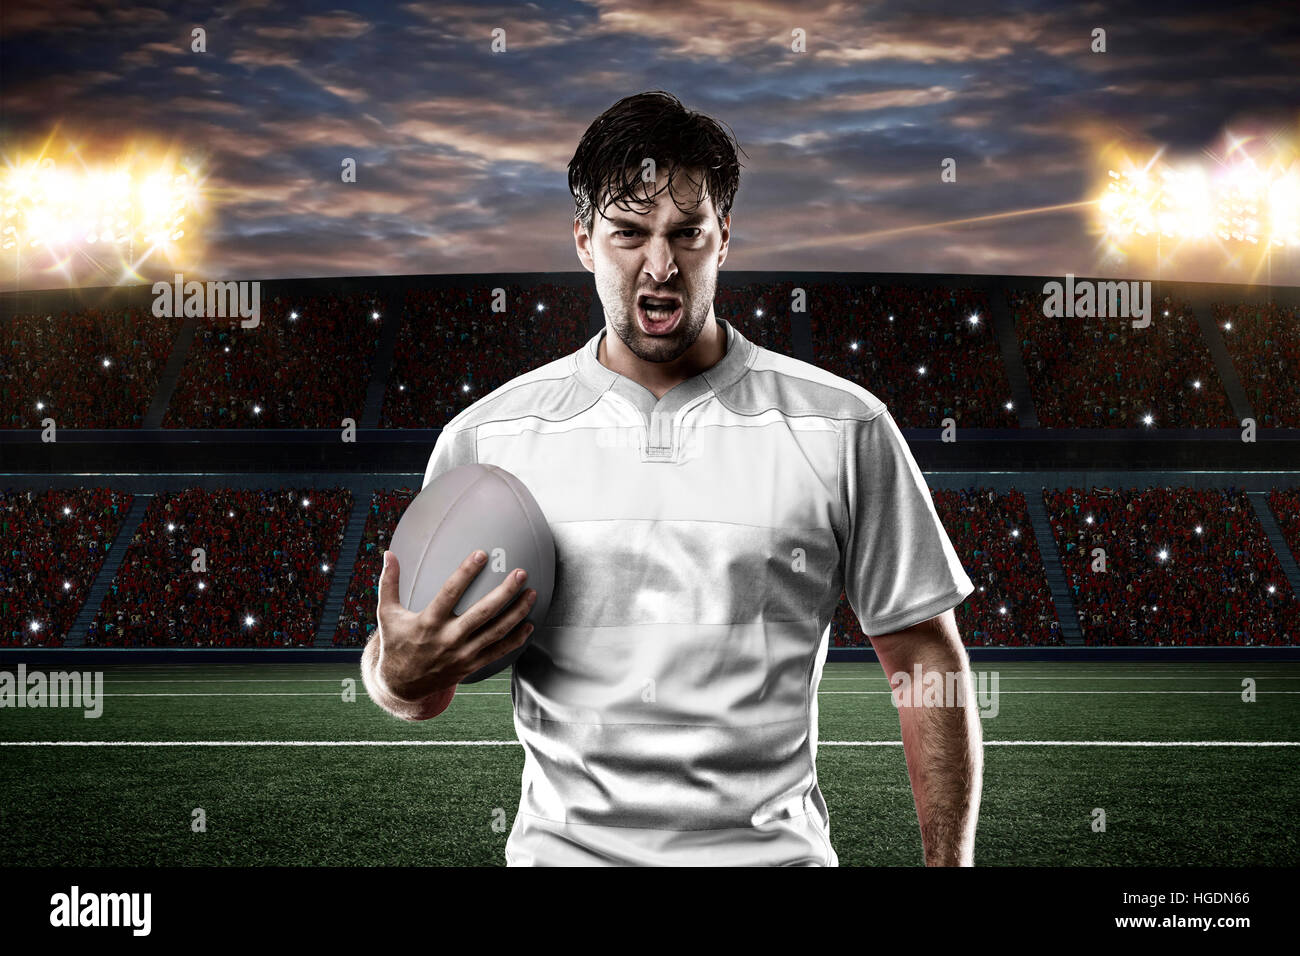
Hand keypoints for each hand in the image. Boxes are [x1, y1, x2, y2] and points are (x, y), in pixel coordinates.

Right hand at [375, 549, 536, 700]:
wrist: (401, 686)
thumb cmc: (396, 644)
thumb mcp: (387, 614)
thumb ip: (389, 583)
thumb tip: (388, 554)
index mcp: (428, 622)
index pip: (450, 592)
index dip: (466, 572)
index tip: (481, 554)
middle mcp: (448, 638)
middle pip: (482, 613)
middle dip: (504, 592)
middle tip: (521, 573)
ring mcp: (462, 654)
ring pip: (496, 632)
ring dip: (517, 613)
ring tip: (531, 594)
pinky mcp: (471, 666)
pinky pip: (498, 652)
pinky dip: (515, 639)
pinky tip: (529, 625)